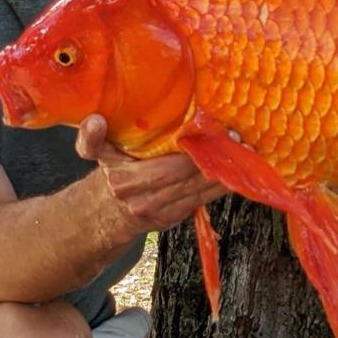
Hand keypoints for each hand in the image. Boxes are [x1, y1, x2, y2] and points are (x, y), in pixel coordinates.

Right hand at [75, 115, 227, 233]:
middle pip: (189, 178)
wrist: (105, 215)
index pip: (167, 166)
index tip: (213, 131)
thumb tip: (93, 120)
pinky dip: (221, 186)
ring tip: (246, 152)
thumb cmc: (109, 174)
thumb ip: (91, 138)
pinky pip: (203, 200)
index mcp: (126, 179)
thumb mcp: (95, 154)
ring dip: (226, 173)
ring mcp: (162, 210)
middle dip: (215, 158)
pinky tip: (238, 172)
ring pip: (200, 191)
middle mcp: (145, 198)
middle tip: (237, 138)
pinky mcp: (175, 217)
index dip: (193, 150)